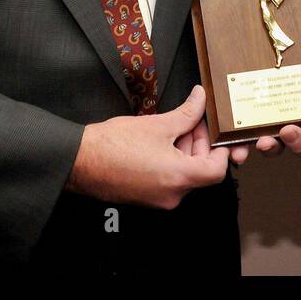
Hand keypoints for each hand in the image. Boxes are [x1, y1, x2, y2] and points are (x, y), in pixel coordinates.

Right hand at [66, 85, 228, 208]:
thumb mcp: (158, 124)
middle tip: (191, 121)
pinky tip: (159, 142)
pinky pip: (168, 180)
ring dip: (184, 151)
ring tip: (172, 128)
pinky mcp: (146, 198)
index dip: (221, 150)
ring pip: (184, 175)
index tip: (214, 134)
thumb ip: (186, 113)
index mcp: (179, 178)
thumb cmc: (113, 145)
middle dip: (198, 144)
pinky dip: (171, 162)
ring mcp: (158, 200)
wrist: (79, 162)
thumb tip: (200, 99)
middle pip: (201, 171)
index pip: (218, 171)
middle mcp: (172, 195)